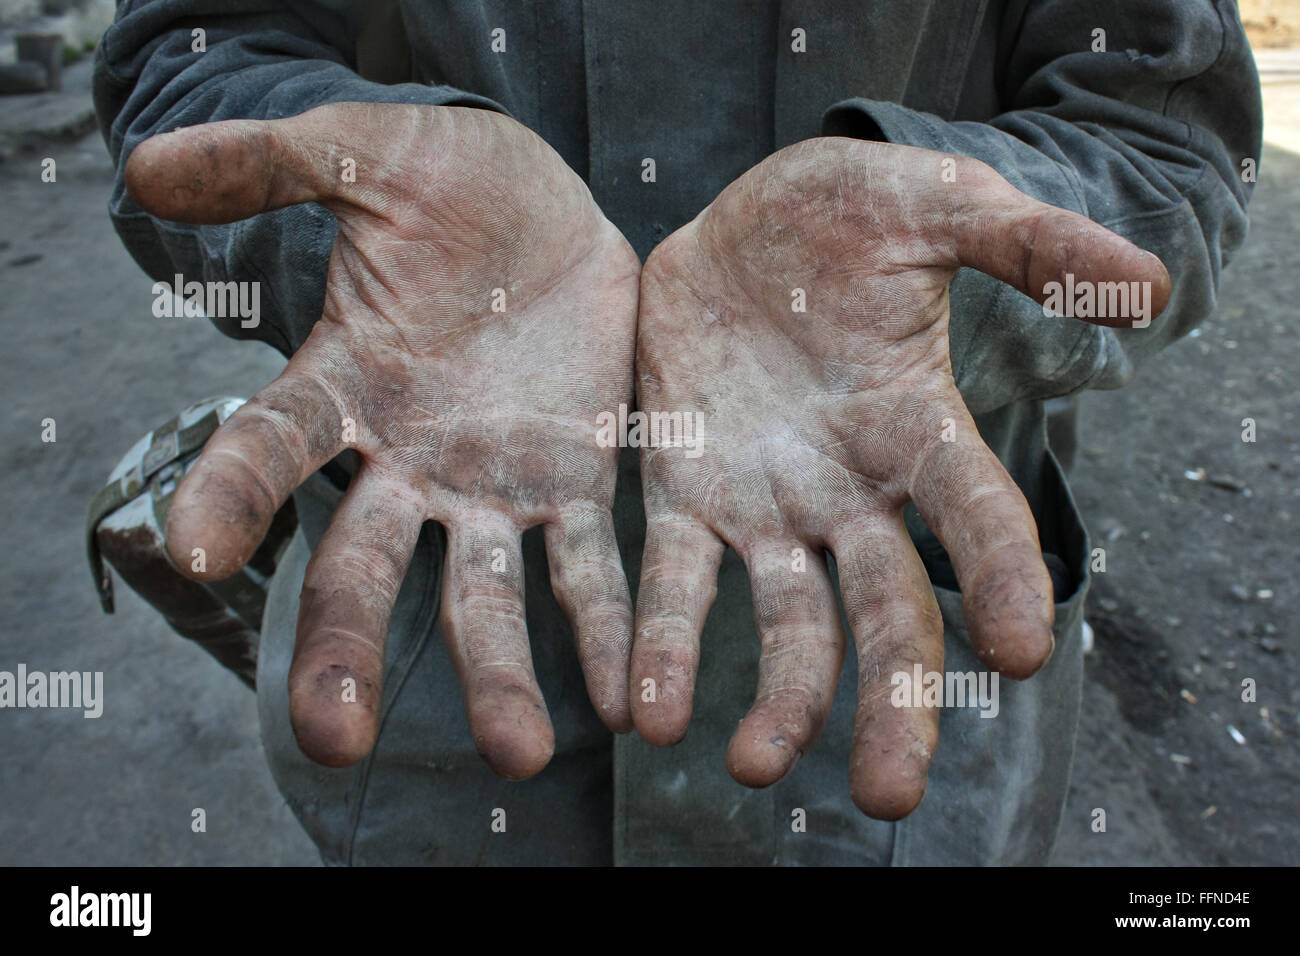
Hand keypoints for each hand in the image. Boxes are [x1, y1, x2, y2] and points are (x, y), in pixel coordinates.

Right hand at [126, 102, 639, 776]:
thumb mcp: (370, 153)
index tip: (192, 547)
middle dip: (347, 647)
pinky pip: (592, 571)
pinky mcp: (579, 486)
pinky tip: (626, 698)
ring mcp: (495, 485)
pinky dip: (607, 633)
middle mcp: (408, 461)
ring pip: (484, 595)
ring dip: (498, 674)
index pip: (268, 449)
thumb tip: (143, 165)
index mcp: (343, 386)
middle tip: (333, 737)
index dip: (228, 494)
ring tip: (524, 751)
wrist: (554, 210)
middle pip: (363, 567)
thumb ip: (276, 162)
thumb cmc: (452, 182)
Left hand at [631, 138, 1168, 817]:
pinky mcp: (686, 494)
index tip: (1022, 652)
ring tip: (756, 765)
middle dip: (893, 700)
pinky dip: (662, 644)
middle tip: (890, 796)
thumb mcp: (934, 208)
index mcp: (918, 427)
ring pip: (786, 621)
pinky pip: (672, 581)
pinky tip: (643, 711)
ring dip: (778, 700)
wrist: (735, 224)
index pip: (977, 515)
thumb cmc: (846, 214)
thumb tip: (1148, 284)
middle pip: (885, 612)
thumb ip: (1027, 243)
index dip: (1004, 577)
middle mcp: (851, 491)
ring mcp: (767, 503)